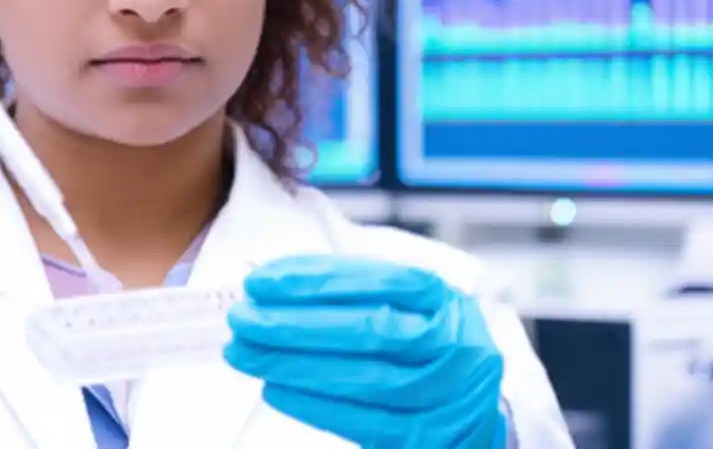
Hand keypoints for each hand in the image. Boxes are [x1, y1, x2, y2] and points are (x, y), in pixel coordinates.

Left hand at [224, 256, 506, 448]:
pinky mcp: (428, 438)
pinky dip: (313, 403)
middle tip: (241, 318)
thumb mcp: (403, 308)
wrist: (470, 416)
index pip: (379, 280)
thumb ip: (348, 293)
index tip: (260, 282)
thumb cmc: (419, 351)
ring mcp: (448, 396)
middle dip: (295, 322)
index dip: (315, 280)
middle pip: (369, 330)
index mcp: (447, 300)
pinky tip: (274, 388)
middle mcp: (458, 346)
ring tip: (245, 352)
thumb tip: (273, 284)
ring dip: (294, 363)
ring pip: (364, 377)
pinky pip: (364, 422)